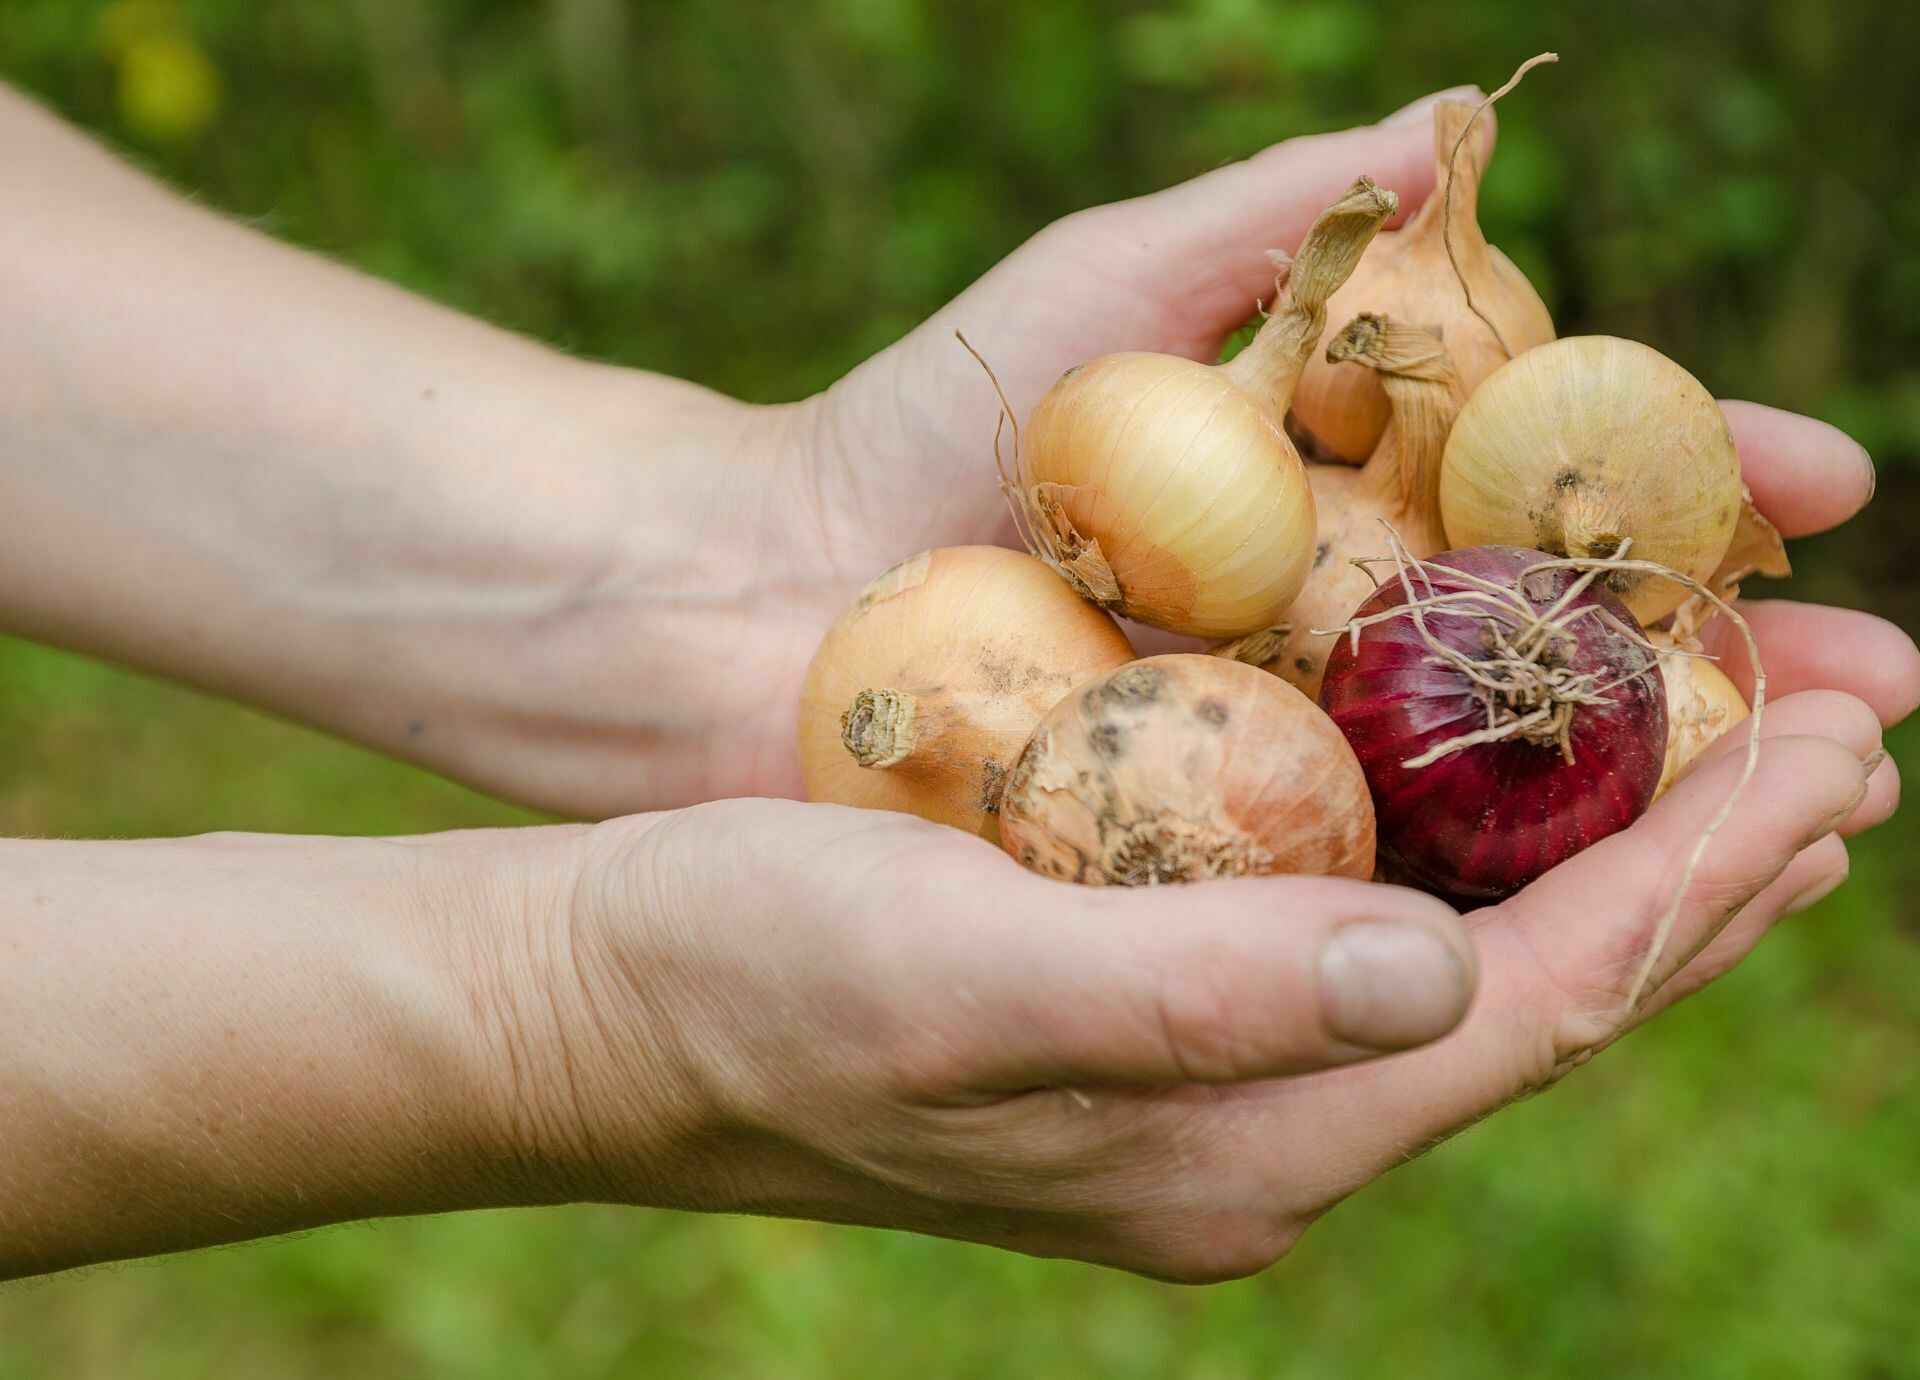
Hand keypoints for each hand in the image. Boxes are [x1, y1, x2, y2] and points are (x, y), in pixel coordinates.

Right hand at [513, 685, 1891, 1280]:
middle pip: (1537, 996)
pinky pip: (1369, 927)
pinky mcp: (1150, 1002)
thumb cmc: (756, 972)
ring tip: (1743, 755)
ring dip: (1610, 854)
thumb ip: (1202, 995)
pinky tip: (1505, 777)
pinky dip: (1474, 846)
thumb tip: (1441, 979)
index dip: (1702, 883)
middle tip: (1856, 738)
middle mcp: (1250, 1125)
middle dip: (1707, 870)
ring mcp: (1203, 1071)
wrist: (613, 1001)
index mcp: (1234, 1138)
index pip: (1534, 1010)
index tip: (1842, 755)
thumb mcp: (962, 979)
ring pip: (1469, 959)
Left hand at [651, 92, 1912, 812]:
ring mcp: (1270, 765)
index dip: (1698, 491)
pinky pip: (1366, 902)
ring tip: (1817, 817)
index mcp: (1337, 501)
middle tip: (1888, 703)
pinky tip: (1609, 924)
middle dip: (1734, 680)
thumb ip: (1282, 220)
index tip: (1831, 490)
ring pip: (1497, 804)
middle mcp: (1329, 642)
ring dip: (1660, 816)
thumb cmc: (919, 426)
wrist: (741, 594)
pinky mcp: (1195, 875)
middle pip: (1566, 667)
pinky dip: (1490, 913)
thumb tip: (1457, 124)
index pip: (1562, 493)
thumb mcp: (1111, 289)